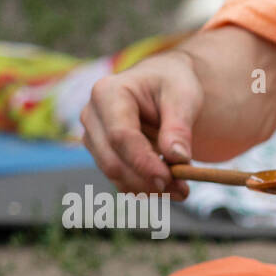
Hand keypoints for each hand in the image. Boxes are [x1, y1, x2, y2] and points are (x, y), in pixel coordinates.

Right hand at [80, 26, 275, 197]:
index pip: (121, 136)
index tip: (170, 179)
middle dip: (148, 181)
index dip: (144, 162)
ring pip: (115, 175)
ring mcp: (93, 136)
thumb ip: (179, 126)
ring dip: (149, 188)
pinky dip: (144, 188)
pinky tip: (169, 186)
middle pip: (113, 161)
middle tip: (184, 190)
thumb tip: (177, 158)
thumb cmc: (172, 84)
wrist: (162, 84)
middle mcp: (92, 115)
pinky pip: (120, 179)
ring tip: (182, 188)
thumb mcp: (183, 96)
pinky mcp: (102, 154)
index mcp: (108, 92)